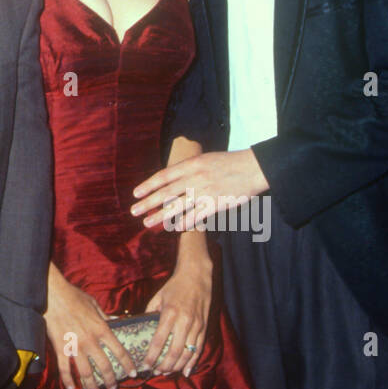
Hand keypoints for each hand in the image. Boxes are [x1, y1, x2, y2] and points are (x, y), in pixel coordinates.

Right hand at [44, 264, 137, 388]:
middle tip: (113, 387)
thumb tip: (115, 320)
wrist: (53, 295)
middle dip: (110, 380)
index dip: (127, 365)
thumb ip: (105, 316)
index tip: (132, 373)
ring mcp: (75, 347)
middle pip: (105, 367)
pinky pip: (65, 370)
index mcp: (102, 329)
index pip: (119, 352)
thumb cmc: (74, 296)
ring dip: (92, 386)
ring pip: (86, 373)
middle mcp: (91, 341)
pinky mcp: (60, 349)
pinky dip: (68, 382)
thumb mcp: (94, 304)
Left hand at [131, 148, 268, 229]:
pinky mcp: (217, 203)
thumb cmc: (228, 163)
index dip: (148, 185)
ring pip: (178, 206)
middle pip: (166, 192)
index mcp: (191, 164)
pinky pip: (197, 215)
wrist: (253, 167)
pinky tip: (175, 229)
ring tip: (147, 223)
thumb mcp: (204, 159)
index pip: (163, 176)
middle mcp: (195, 177)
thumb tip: (169, 178)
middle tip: (133, 211)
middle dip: (148, 203)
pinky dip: (185, 223)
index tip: (135, 194)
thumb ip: (187, 168)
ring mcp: (205, 191)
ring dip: (161, 216)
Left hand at [142, 243, 211, 377]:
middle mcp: (184, 321)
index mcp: (169, 313)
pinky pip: (199, 348)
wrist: (197, 275)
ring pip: (187, 352)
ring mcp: (196, 325)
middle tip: (156, 372)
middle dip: (164, 365)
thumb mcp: (158, 297)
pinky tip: (186, 370)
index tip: (145, 365)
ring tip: (168, 373)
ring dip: (177, 366)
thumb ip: (150, 312)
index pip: (159, 340)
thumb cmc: (174, 286)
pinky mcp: (204, 326)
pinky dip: (193, 361)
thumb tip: (141, 327)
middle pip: (174, 351)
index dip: (152, 356)